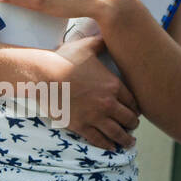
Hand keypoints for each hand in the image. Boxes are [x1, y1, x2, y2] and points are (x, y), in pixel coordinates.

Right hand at [44, 35, 140, 150]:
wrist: (43, 77)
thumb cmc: (64, 60)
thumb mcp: (87, 47)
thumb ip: (101, 42)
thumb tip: (108, 32)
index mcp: (114, 85)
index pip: (134, 102)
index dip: (137, 109)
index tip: (136, 112)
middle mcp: (108, 103)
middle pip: (129, 119)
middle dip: (133, 124)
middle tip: (133, 127)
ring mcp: (94, 116)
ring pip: (117, 133)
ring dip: (125, 140)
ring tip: (129, 143)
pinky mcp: (80, 126)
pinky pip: (98, 140)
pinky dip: (107, 145)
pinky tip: (112, 148)